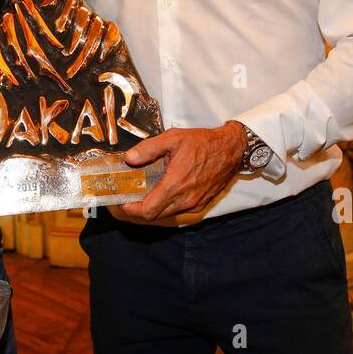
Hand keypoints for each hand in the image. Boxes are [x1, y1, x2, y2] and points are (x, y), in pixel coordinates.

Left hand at [117, 121, 245, 220]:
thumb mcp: (173, 138)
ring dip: (153, 206)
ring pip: (165, 213)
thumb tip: (129, 158)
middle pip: (154, 215)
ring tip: (145, 190)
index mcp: (175, 185)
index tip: (122, 200)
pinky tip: (163, 189)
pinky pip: (178, 210)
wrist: (230, 150)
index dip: (130, 209)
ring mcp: (194, 204)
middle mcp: (185, 199)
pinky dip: (167, 204)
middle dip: (138, 208)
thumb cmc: (203, 143)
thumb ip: (148, 149)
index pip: (147, 210)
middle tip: (130, 195)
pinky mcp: (200, 204)